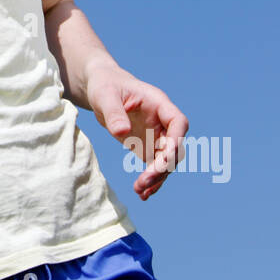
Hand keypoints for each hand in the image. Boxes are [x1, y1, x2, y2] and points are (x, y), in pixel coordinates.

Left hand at [83, 61, 187, 200]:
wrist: (101, 88)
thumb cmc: (105, 85)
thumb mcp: (105, 95)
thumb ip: (114, 112)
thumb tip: (122, 132)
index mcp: (159, 103)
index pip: (178, 122)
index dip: (176, 141)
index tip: (164, 158)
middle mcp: (162, 121)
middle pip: (174, 147)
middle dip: (162, 166)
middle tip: (143, 181)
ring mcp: (156, 135)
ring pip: (166, 161)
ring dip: (157, 177)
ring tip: (139, 191)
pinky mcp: (147, 146)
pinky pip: (154, 166)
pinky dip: (151, 180)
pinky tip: (142, 194)